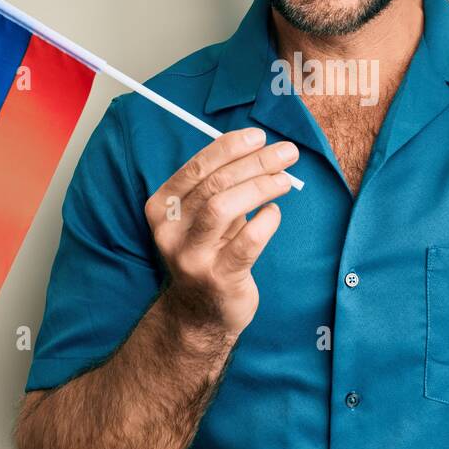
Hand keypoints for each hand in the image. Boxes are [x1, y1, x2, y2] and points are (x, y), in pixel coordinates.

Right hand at [145, 127, 298, 340]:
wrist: (199, 312)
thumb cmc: (209, 251)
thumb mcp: (201, 217)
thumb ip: (219, 185)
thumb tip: (259, 147)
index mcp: (162, 207)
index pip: (197, 167)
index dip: (230, 147)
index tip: (259, 136)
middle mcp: (170, 231)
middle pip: (214, 184)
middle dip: (255, 162)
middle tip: (286, 153)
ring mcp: (192, 256)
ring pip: (223, 207)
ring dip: (259, 187)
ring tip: (284, 180)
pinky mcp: (218, 278)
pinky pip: (246, 243)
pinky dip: (265, 222)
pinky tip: (274, 213)